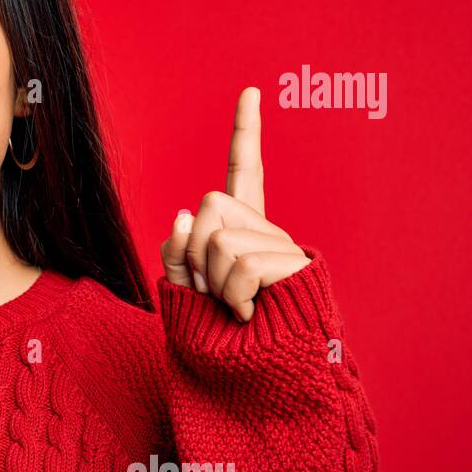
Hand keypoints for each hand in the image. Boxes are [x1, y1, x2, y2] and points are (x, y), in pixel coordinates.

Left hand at [160, 86, 310, 322]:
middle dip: (194, 253)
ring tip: (234, 309)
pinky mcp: (296, 266)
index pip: (242, 174)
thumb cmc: (217, 342)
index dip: (246, 132)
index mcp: (240, 232)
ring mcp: (283, 247)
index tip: (250, 90)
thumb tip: (185, 213)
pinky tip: (250, 314)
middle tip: (213, 293)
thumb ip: (175, 252)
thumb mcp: (182, 292)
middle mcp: (266, 232)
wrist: (252, 381)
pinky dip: (233, 295)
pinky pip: (241, 263)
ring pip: (219, 238)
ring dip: (213, 282)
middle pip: (210, 207)